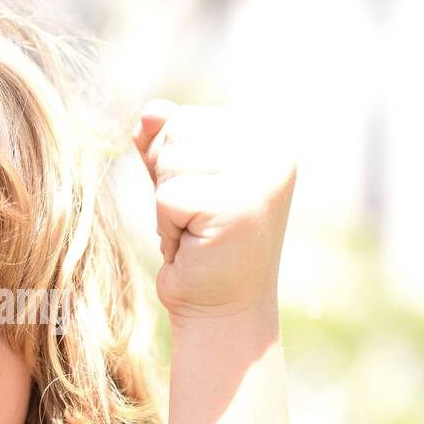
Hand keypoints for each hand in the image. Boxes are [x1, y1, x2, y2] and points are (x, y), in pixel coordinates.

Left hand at [132, 99, 295, 321]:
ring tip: (196, 232)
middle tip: (195, 221)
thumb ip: (165, 141)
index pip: (185, 119)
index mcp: (267, 141)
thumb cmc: (200, 248)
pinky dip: (167, 225)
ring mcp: (260, 178)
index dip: (173, 164)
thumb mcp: (180, 182)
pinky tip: (193, 246)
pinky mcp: (237, 205)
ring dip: (167, 204)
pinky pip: (168, 195)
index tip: (200, 203)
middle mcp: (273, 152)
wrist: (222, 312)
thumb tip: (150, 111)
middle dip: (168, 181)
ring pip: (170, 161)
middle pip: (176, 133)